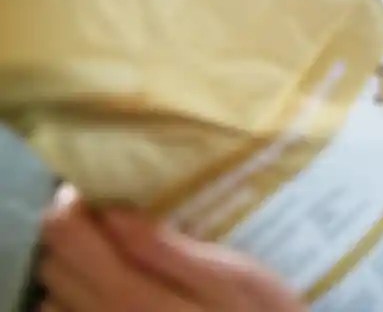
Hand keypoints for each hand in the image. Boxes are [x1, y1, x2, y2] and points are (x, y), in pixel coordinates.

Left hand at [38, 185, 304, 311]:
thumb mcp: (230, 277)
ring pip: (55, 292)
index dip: (79, 199)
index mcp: (129, 295)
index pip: (65, 233)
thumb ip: (165, 251)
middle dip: (78, 228)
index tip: (110, 185)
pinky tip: (121, 284)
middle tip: (119, 212)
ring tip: (121, 249)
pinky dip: (81, 293)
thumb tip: (111, 211)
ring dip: (78, 263)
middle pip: (54, 260)